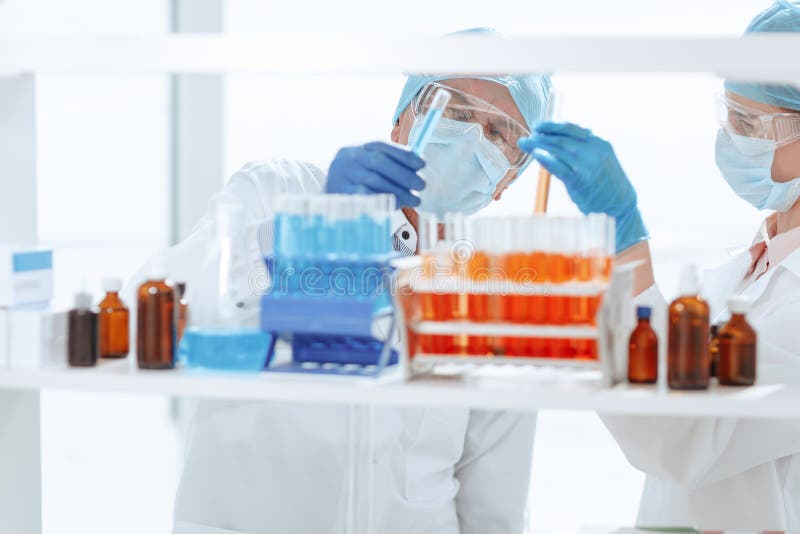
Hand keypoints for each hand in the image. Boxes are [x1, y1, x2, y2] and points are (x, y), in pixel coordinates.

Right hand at [326, 141, 424, 207]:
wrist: (329, 200)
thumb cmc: (358, 182)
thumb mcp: (371, 168)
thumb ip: (392, 164)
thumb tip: (419, 162)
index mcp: (358, 148)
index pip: (381, 145)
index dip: (403, 153)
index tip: (422, 163)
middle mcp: (347, 158)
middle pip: (378, 161)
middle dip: (404, 174)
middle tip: (422, 185)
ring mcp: (341, 176)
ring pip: (373, 180)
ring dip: (398, 190)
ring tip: (414, 199)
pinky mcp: (339, 195)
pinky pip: (365, 197)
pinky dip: (384, 200)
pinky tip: (397, 205)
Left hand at [518, 122, 647, 252]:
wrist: (619, 204)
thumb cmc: (605, 181)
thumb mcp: (598, 158)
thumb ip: (582, 148)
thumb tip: (557, 140)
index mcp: (598, 142)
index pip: (571, 127)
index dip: (552, 125)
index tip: (538, 125)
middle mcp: (593, 150)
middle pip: (561, 138)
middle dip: (541, 136)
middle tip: (527, 136)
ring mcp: (586, 164)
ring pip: (557, 150)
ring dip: (538, 145)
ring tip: (525, 143)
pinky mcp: (579, 180)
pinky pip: (558, 166)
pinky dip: (546, 159)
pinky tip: (535, 155)